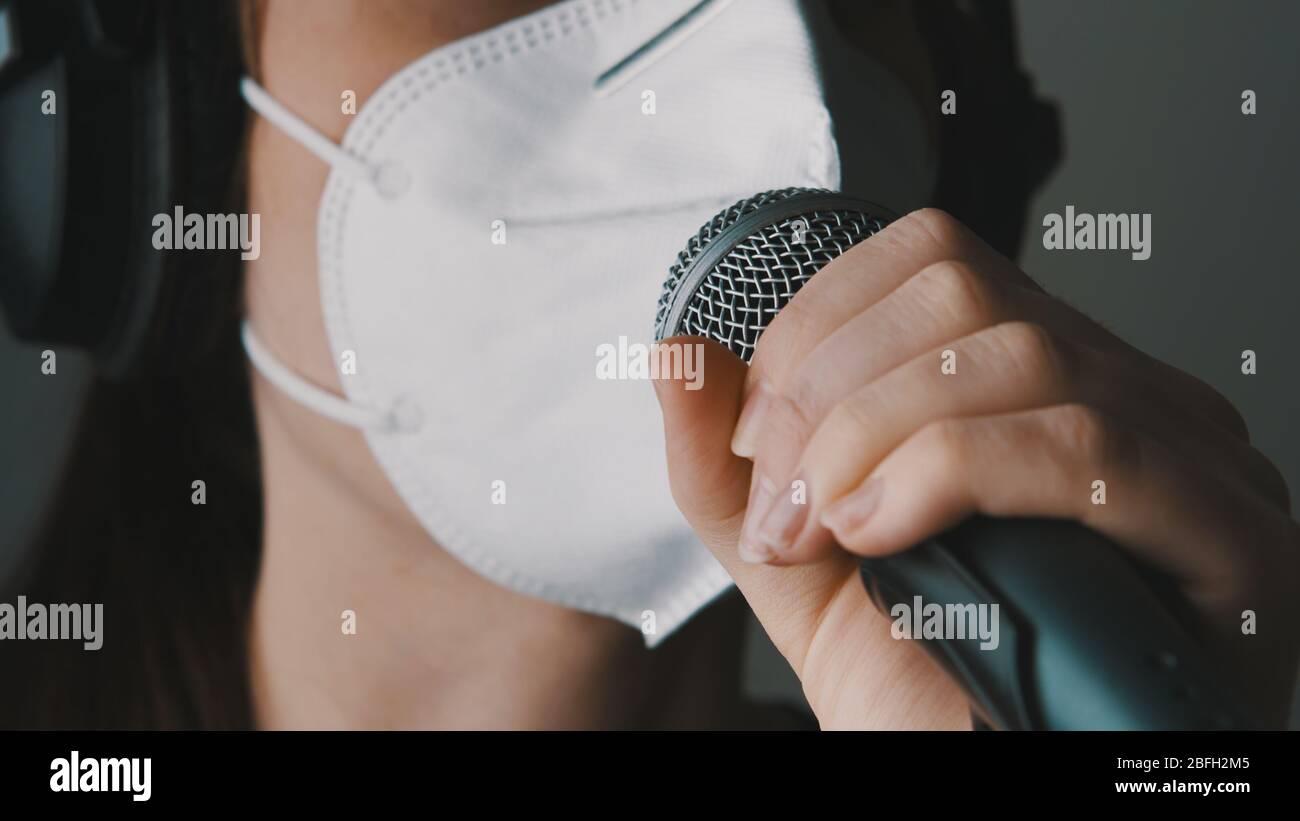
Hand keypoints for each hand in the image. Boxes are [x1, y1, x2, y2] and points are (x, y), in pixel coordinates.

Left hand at [653, 208, 1299, 728]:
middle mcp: (1114, 393)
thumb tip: (677, 353)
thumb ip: (727, 463)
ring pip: (1015, 354)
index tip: (759, 439)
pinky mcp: (1223, 530)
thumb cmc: (913, 681)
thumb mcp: (793, 561)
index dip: (816, 326)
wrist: (970, 772)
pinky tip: (889, 537)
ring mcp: (1181, 452)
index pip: (928, 258)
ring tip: (832, 533)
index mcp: (1023, 383)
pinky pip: (1081, 444)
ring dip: (874, 438)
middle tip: (786, 504)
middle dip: (826, 393)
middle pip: (960, 290)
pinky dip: (949, 474)